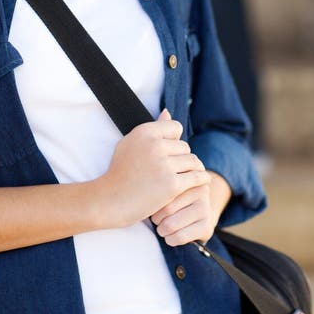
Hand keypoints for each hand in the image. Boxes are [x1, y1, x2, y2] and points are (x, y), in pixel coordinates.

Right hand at [101, 110, 209, 228]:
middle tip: (176, 169)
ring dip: (193, 169)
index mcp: (144, 132)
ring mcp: (164, 165)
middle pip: (185, 146)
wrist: (110, 201)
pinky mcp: (171, 185)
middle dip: (182, 157)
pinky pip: (196, 177)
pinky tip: (203, 181)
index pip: (175, 127)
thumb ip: (151, 128)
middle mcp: (155, 145)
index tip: (170, 153)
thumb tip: (167, 112)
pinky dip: (202, 179)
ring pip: (192, 161)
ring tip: (190, 175)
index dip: (174, 140)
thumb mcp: (129, 143)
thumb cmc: (119, 172)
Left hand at [150, 171, 231, 246]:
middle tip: (156, 219)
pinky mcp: (206, 226)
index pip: (161, 191)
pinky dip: (170, 240)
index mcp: (188, 174)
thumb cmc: (172, 200)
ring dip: (161, 231)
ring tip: (162, 227)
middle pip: (165, 209)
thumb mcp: (166, 187)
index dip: (152, 203)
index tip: (152, 205)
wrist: (197, 216)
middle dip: (156, 219)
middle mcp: (199, 189)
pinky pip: (179, 237)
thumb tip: (138, 191)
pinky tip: (170, 237)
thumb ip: (156, 183)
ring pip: (170, 225)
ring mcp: (204, 207)